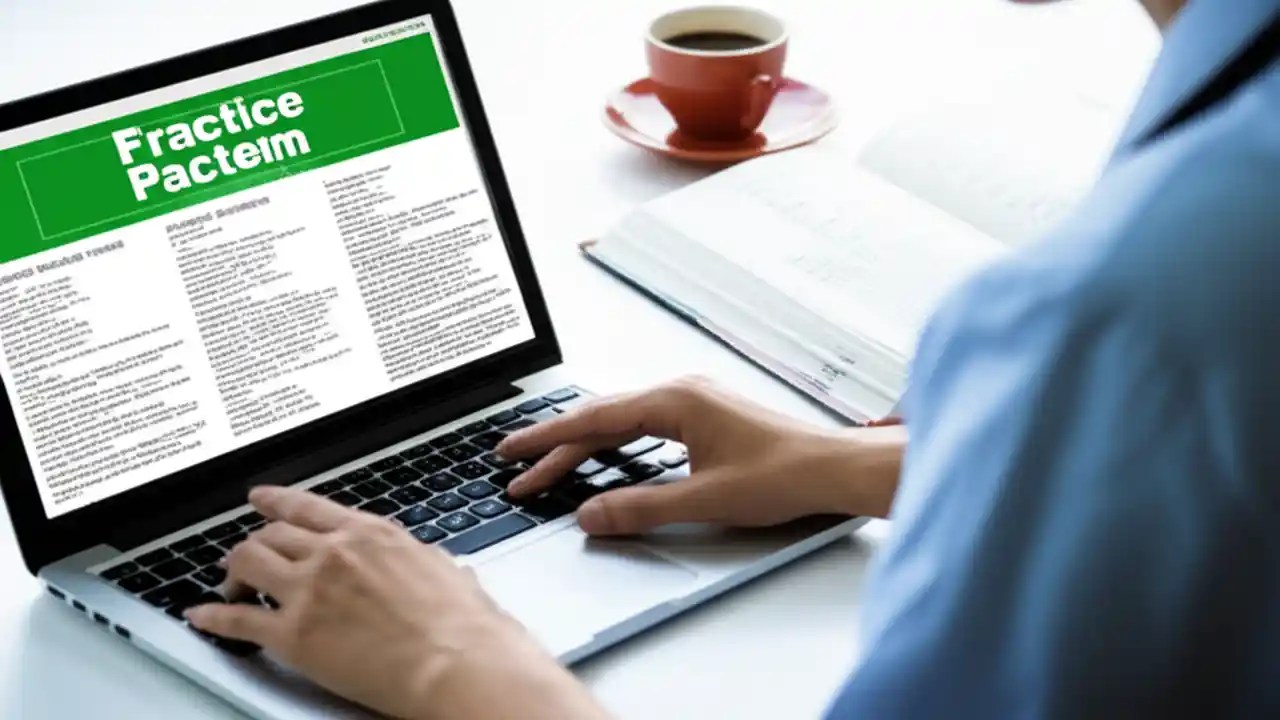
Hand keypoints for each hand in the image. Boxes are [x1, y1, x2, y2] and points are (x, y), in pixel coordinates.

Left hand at [186, 487, 606, 719]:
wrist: (458, 662)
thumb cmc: (463, 624)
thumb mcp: (443, 568)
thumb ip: (415, 558)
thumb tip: (420, 561)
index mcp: (372, 534)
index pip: (308, 508)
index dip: (277, 502)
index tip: (261, 500)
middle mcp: (334, 553)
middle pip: (271, 535)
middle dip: (254, 544)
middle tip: (246, 556)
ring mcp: (310, 591)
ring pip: (247, 563)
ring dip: (233, 573)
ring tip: (230, 586)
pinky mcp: (294, 635)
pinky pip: (237, 620)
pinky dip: (212, 617)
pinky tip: (201, 617)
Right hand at [498, 377, 903, 535]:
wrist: (832, 469)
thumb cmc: (783, 474)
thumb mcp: (704, 500)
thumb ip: (641, 509)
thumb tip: (590, 516)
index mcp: (675, 401)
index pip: (593, 419)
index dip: (547, 439)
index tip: (512, 452)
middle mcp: (680, 393)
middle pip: (602, 419)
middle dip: (556, 446)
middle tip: (516, 468)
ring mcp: (694, 402)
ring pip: (622, 422)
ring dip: (584, 446)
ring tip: (547, 467)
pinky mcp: (705, 417)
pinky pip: (644, 425)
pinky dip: (614, 444)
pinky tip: (602, 456)